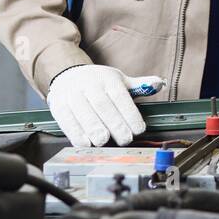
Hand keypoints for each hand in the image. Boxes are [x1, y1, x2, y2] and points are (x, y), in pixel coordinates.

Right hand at [46, 65, 164, 146]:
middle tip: (125, 139)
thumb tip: (160, 84)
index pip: (120, 96)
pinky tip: (86, 143)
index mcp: (107, 78)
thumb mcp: (119, 80)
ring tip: (104, 142)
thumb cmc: (99, 83)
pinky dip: (76, 133)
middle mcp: (89, 84)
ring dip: (94, 129)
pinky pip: (67, 120)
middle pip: (103, 106)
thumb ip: (139, 85)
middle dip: (115, 124)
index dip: (130, 114)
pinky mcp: (58, 105)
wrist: (67, 75)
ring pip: (84, 113)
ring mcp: (72, 94)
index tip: (139, 129)